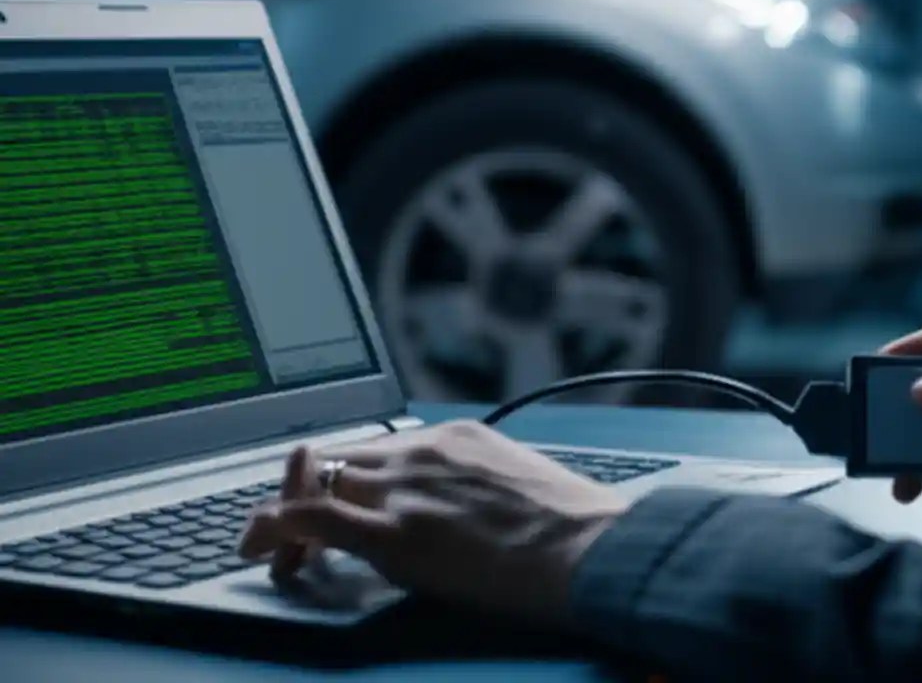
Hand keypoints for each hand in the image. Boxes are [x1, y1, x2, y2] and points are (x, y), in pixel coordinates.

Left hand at [238, 421, 627, 625]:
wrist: (593, 548)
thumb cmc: (578, 527)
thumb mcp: (524, 485)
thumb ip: (483, 485)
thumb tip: (470, 511)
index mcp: (455, 437)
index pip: (379, 447)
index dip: (349, 477)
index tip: (344, 499)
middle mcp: (421, 451)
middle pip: (337, 459)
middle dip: (309, 492)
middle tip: (299, 532)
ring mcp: (404, 489)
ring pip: (315, 483)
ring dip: (288, 515)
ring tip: (280, 552)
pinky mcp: (395, 533)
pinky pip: (309, 518)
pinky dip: (272, 529)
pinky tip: (259, 548)